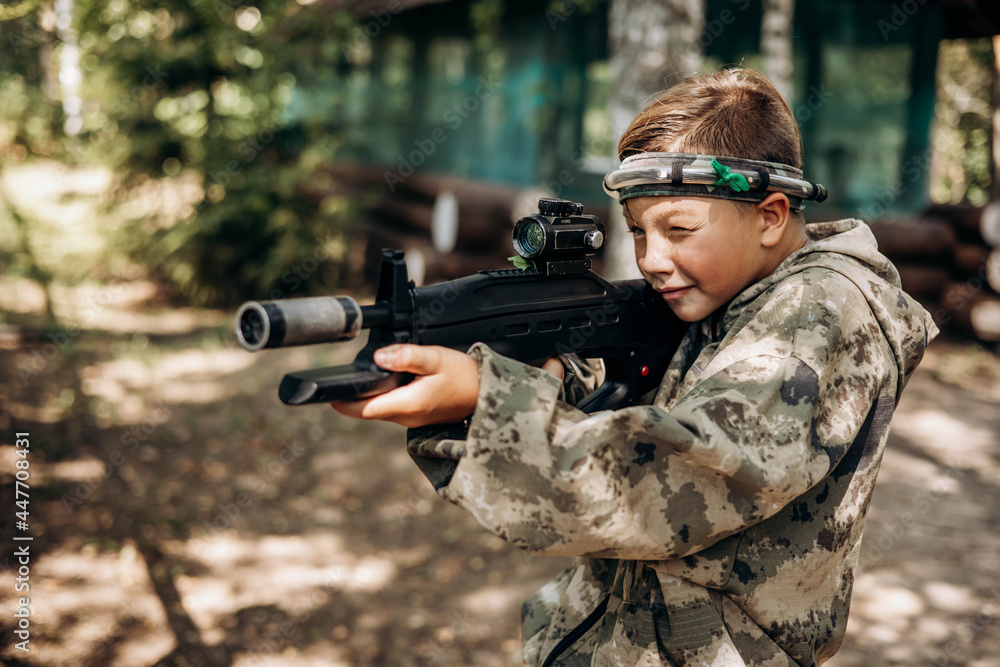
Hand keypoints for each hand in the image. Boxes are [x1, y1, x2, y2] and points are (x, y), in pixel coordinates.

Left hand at [330, 344, 479, 427]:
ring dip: (370, 395)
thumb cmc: (466, 377)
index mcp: (407, 405)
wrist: (488, 394)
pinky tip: (390, 379)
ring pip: (380, 408)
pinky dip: (385, 395)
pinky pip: (393, 407)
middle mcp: (406, 417)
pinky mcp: (418, 415)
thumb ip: (406, 356)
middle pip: (368, 410)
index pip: (364, 410)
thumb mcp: (436, 358)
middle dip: (354, 396)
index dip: (342, 402)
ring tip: (364, 375)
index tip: (327, 393)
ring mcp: (412, 419)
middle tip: (341, 377)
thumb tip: (380, 355)